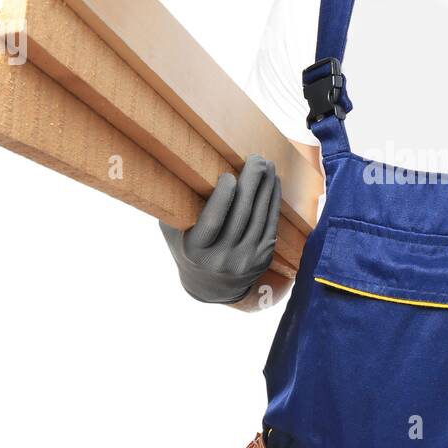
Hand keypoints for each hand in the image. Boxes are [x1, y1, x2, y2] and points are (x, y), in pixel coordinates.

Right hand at [159, 155, 280, 304]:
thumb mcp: (174, 232)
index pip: (213, 220)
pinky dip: (273, 202)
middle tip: (256, 159)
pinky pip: (271, 225)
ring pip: (260, 218)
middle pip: (241, 215)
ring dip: (266, 188)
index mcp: (196, 250)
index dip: (223, 196)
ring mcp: (245, 260)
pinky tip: (273, 184)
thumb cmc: (187, 248)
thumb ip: (177, 207)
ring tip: (268, 165)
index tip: (228, 175)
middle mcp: (222, 259)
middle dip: (251, 183)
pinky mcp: (262, 259)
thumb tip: (179, 169)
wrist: (210, 287)